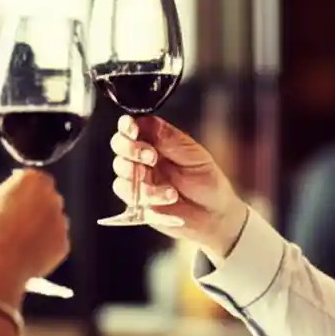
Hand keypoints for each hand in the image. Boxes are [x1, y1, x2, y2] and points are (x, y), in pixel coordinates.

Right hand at [0, 170, 69, 295]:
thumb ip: (7, 193)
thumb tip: (15, 191)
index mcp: (31, 181)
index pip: (36, 178)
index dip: (27, 189)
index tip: (17, 197)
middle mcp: (51, 196)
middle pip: (48, 198)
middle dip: (37, 207)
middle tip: (18, 222)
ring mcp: (60, 221)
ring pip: (53, 220)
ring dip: (42, 227)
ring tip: (19, 243)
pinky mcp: (64, 244)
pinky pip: (55, 242)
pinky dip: (45, 247)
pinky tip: (27, 255)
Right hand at [109, 115, 248, 259]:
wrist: (215, 215)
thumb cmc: (207, 181)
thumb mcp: (194, 156)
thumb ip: (169, 139)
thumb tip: (146, 120)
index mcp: (156, 143)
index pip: (132, 129)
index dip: (127, 127)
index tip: (132, 128)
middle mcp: (143, 161)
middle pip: (119, 149)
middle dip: (131, 150)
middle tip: (151, 156)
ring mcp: (139, 183)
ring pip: (122, 177)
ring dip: (145, 184)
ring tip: (172, 192)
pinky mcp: (138, 204)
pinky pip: (131, 200)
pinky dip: (151, 202)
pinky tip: (170, 203)